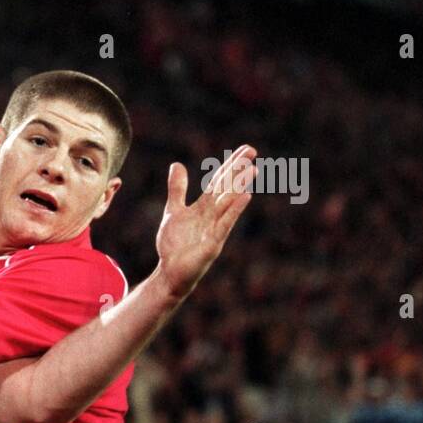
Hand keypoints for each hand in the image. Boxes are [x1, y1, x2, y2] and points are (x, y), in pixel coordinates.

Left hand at [155, 145, 255, 300]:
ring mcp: (215, 229)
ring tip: (252, 169)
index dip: (230, 165)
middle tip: (252, 151)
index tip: (246, 149)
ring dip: (239, 186)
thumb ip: (178, 189)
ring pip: (228, 203)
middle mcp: (213, 215)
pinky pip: (225, 223)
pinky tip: (246, 196)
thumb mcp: (174, 211)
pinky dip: (234, 210)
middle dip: (237, 170)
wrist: (170, 272)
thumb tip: (177, 164)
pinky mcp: (213, 243)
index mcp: (204, 207)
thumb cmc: (175, 245)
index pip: (219, 182)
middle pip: (226, 188)